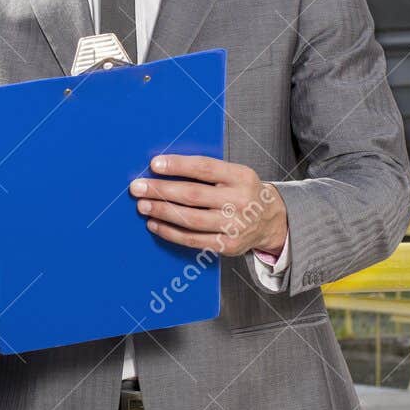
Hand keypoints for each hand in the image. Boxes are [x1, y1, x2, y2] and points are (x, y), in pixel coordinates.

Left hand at [129, 154, 286, 256]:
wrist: (272, 220)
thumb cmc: (244, 192)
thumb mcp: (235, 174)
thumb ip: (208, 171)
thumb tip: (165, 168)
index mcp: (240, 176)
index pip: (205, 167)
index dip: (178, 165)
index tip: (154, 164)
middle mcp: (239, 200)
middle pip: (193, 194)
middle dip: (161, 190)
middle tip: (138, 187)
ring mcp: (235, 225)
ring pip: (191, 219)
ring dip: (162, 211)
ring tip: (143, 205)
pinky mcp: (228, 245)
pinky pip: (193, 239)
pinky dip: (170, 232)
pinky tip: (155, 224)